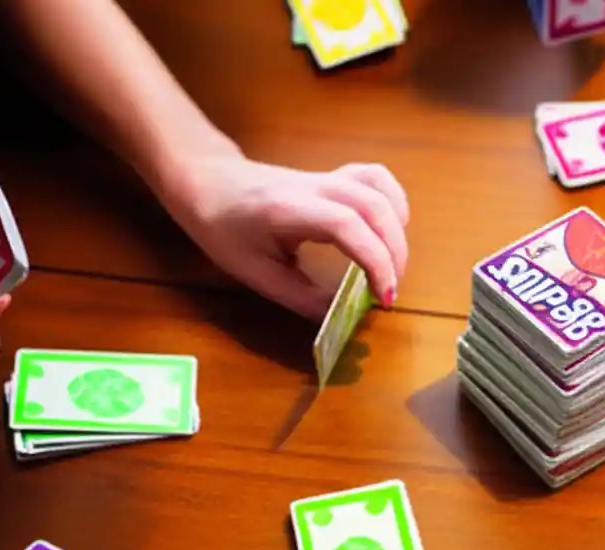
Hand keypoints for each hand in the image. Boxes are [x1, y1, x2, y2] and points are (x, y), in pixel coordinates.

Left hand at [165, 153, 408, 319]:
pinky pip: (376, 179)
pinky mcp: (335, 176)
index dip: (374, 261)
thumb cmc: (223, 228)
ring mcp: (327, 177)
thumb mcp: (255, 273)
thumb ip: (300, 297)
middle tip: (388, 293)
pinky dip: (394, 204)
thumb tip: (342, 318)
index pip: (346, 225)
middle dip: (393, 254)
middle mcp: (314, 187)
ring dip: (397, 230)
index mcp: (288, 209)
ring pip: (379, 190)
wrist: (207, 183)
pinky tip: (390, 231)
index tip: (382, 298)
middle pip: (373, 207)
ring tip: (392, 265)